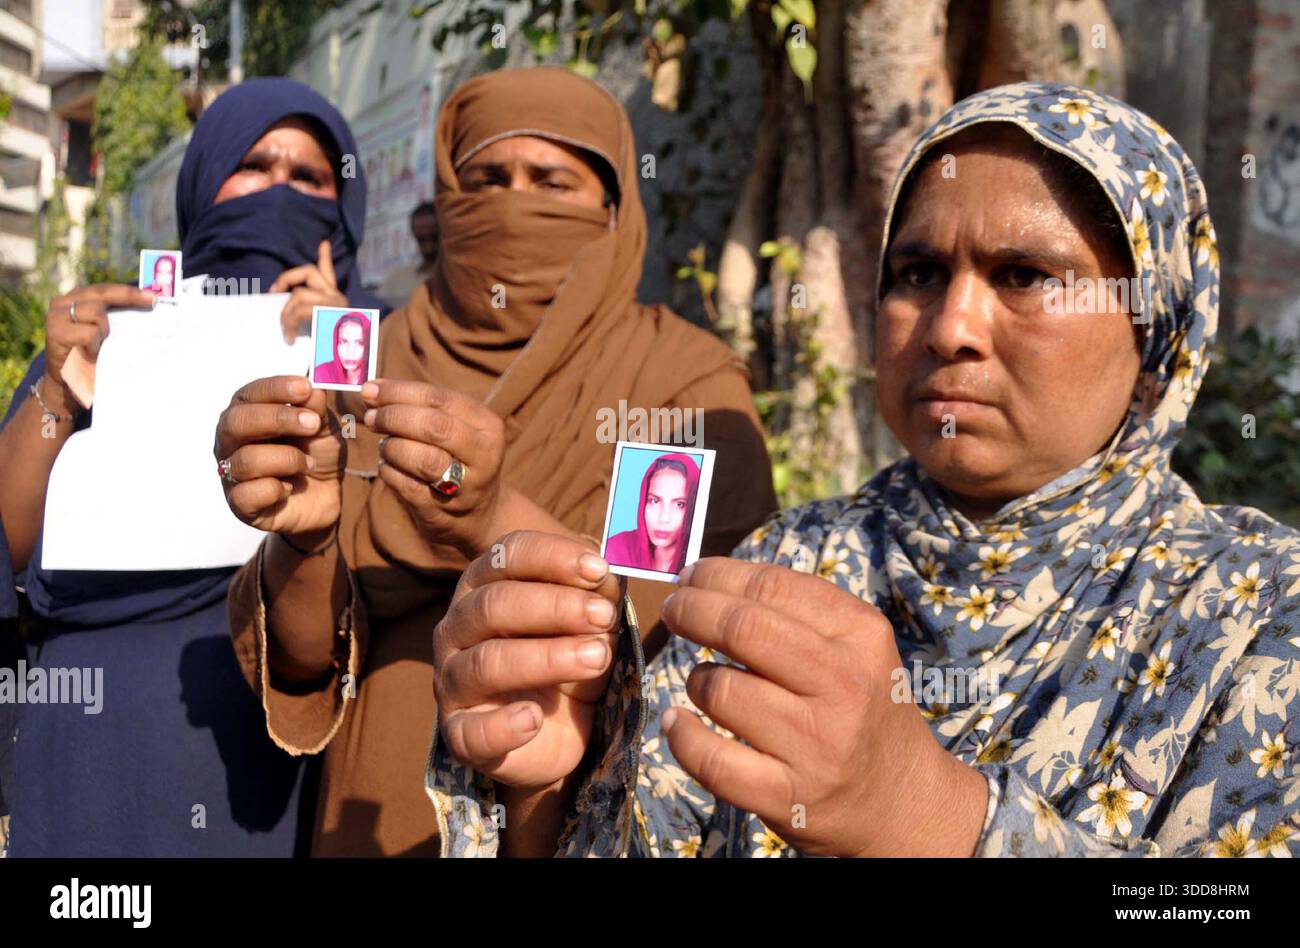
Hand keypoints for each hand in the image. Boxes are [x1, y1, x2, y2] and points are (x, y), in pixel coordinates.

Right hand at [42, 284, 156, 412]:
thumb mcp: (104, 334)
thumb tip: (150, 307)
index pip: (105, 289)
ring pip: (95, 311)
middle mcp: (63, 303)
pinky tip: (90, 353)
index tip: (153, 295)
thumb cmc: (90, 357)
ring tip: (100, 344)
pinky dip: (94, 343)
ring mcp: (57, 316)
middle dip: (128, 296)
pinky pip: (88, 332)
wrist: (66, 384)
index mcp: (76, 299)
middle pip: (101, 293)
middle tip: (151, 301)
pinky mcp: (55, 332)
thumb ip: (115, 318)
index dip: (129, 291)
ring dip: (104, 329)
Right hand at [213, 375, 343, 541]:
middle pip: (236, 422)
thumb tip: (312, 390)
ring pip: (246, 460)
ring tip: (309, 464)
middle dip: (278, 419)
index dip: (275, 388)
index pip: (249, 394)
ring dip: (288, 459)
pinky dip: (275, 489)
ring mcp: (231, 473)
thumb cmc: (316, 452)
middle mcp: (231, 441)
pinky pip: (247, 495)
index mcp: (246, 413)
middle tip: (313, 424)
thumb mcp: (323, 426)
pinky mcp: (240, 505)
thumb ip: (315, 408)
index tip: (305, 388)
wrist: (326, 496)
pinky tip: (290, 487)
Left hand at [271, 239, 346, 342]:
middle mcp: (338, 296)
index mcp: (335, 298)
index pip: (328, 271)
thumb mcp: (317, 327)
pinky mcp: (329, 314)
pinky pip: (300, 310)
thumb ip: (305, 312)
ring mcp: (334, 304)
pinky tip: (290, 337)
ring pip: (299, 293)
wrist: (345, 366)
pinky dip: (290, 323)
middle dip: (286, 278)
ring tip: (285, 329)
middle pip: (308, 271)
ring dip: (286, 312)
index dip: (325, 256)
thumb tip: (281, 301)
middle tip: (274, 292)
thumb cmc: (327, 350)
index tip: (323, 242)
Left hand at [362, 378, 506, 557]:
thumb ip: (421, 406)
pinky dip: (388, 471)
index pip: (440, 399)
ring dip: (392, 447)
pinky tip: (388, 465)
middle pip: (434, 427)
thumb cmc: (457, 456)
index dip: (400, 392)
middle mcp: (484, 455)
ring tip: (385, 445)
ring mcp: (466, 486)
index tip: (370, 390)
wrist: (477, 513)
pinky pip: (406, 485)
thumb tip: (372, 390)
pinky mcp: (442, 510)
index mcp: (488, 425)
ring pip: (422, 458)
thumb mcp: (456, 427)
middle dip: (394, 418)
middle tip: (371, 418)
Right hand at [434, 531, 621, 788]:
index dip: (552, 556)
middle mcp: (458, 627)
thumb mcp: (588, 625)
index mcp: (484, 586)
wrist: (553, 734)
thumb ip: (596, 596)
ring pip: (488, 662)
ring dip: (548, 658)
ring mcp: (452, 681)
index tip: (598, 568)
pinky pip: (473, 731)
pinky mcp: (459, 733)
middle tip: (604, 616)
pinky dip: (504, 725)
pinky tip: (534, 719)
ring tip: (597, 658)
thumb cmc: (564, 661)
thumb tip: (605, 577)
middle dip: (556, 606)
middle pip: (494, 604)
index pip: (507, 555)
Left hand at [658, 558, 989, 856]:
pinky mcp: (790, 797)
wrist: (905, 801)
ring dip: (696, 679)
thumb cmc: (863, 708)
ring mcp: (817, 746)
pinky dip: (681, 736)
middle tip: (673, 610)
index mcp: (861, 635)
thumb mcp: (856, 647)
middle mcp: (844, 686)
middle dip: (692, 610)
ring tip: (703, 682)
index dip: (717, 575)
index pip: (772, 586)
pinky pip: (712, 760)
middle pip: (743, 628)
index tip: (690, 576)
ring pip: (720, 691)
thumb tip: (709, 579)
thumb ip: (795, 611)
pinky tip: (677, 722)